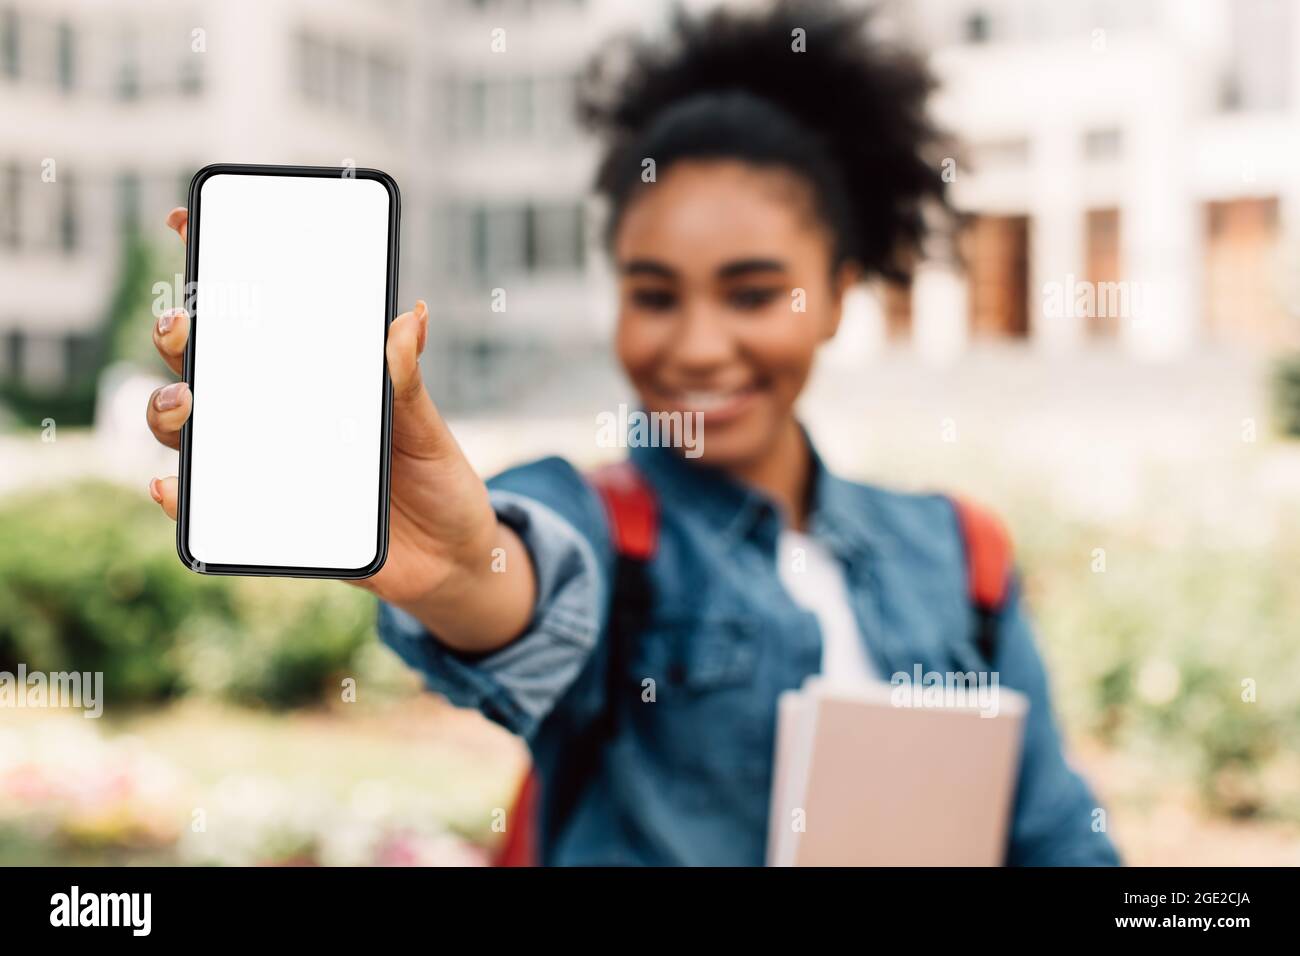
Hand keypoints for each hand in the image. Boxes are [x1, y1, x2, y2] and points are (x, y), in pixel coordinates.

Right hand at [146, 208, 531, 639]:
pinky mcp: (266, 520)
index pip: (256, 320)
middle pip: (206, 367)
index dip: (215, 271)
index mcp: (315, 379)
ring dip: (169, 412)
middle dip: (180, 338)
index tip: (185, 222)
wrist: (451, 559)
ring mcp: (265, 465)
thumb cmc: (439, 480)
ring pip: (193, 431)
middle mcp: (277, 415)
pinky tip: (171, 488)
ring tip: (185, 403)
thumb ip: (408, 381)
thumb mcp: (429, 429)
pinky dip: (181, 500)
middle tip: (184, 327)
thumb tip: (410, 315)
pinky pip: (207, 511)